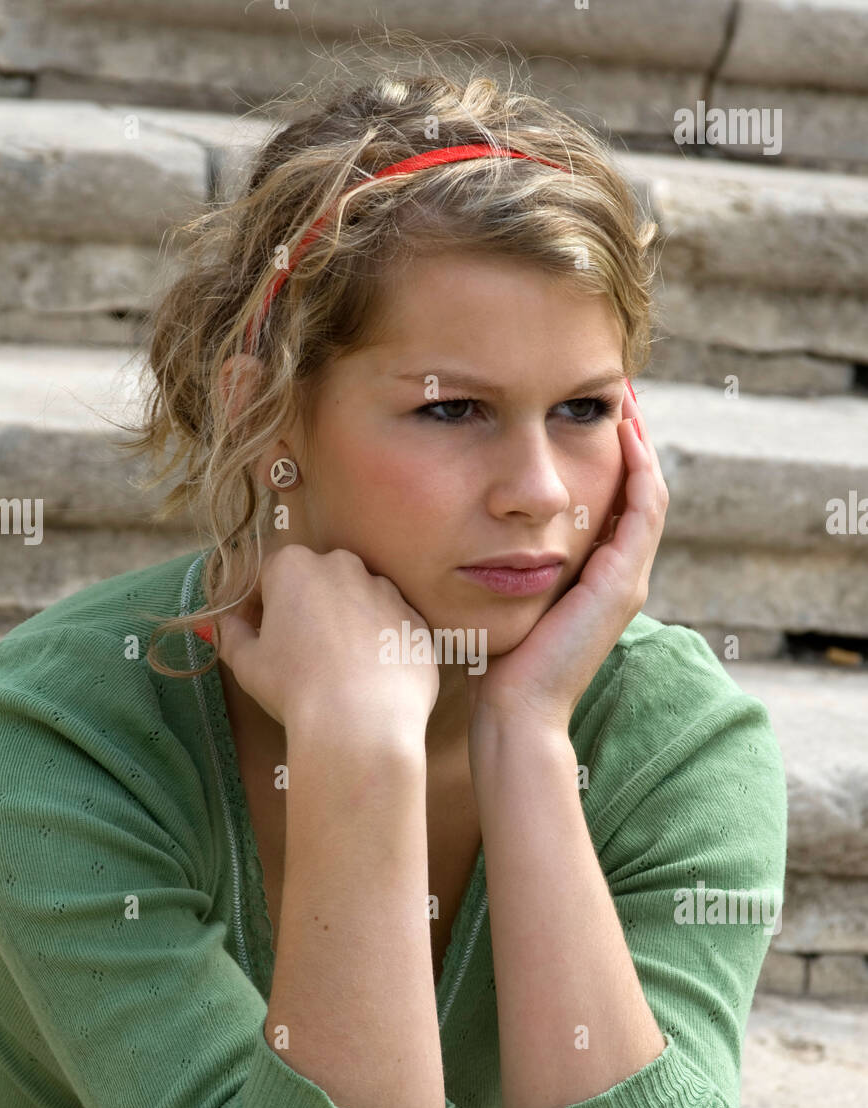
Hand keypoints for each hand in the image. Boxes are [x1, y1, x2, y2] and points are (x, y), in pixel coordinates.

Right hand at [215, 544, 439, 741]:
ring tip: (341, 670)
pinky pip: (393, 629)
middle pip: (319, 581)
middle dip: (308, 608)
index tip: (257, 635)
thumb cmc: (294, 686)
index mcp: (296, 566)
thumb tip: (225, 624)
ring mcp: (389, 593)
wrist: (361, 723)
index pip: (269, 575)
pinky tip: (371, 680)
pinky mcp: (418, 624)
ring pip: (361, 601)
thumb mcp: (247, 663)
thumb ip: (232, 635)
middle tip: (301, 653)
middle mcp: (346, 567)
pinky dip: (382, 645)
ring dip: (348, 624)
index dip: (259, 606)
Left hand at [464, 380, 668, 737]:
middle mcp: (620, 577)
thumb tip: (463, 531)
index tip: (583, 415)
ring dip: (640, 444)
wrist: (515, 710)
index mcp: (594, 581)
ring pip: (650, 494)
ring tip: (624, 398)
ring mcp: (627, 580)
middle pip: (639, 491)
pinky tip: (624, 433)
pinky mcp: (622, 583)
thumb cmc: (495, 664)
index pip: (613, 504)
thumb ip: (499, 566)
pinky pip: (644, 511)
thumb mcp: (499, 599)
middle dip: (629, 440)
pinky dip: (639, 469)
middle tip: (615, 392)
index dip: (605, 458)